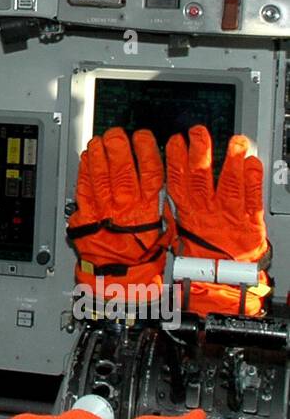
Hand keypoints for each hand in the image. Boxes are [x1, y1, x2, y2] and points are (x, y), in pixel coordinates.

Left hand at [67, 127, 170, 295]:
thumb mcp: (161, 228)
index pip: (150, 172)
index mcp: (148, 209)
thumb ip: (160, 204)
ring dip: (100, 154)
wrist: (119, 276)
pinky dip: (85, 170)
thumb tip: (159, 180)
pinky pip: (84, 188)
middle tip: (116, 133)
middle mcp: (126, 206)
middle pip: (122, 169)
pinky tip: (87, 156)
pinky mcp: (87, 215)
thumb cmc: (142, 254)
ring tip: (100, 140)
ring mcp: (105, 210)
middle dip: (119, 147)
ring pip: (101, 175)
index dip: (146, 150)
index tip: (142, 136)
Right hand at [165, 125, 270, 316]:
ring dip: (231, 161)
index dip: (175, 161)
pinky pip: (253, 200)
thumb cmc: (203, 261)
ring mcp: (230, 218)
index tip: (174, 141)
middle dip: (200, 153)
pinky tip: (254, 163)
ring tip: (235, 141)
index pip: (178, 183)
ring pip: (229, 186)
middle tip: (198, 133)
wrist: (225, 285)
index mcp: (188, 216)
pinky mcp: (251, 224)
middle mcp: (207, 214)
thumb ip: (176, 213)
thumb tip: (164, 191)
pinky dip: (254, 181)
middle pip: (202, 179)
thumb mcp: (181, 237)